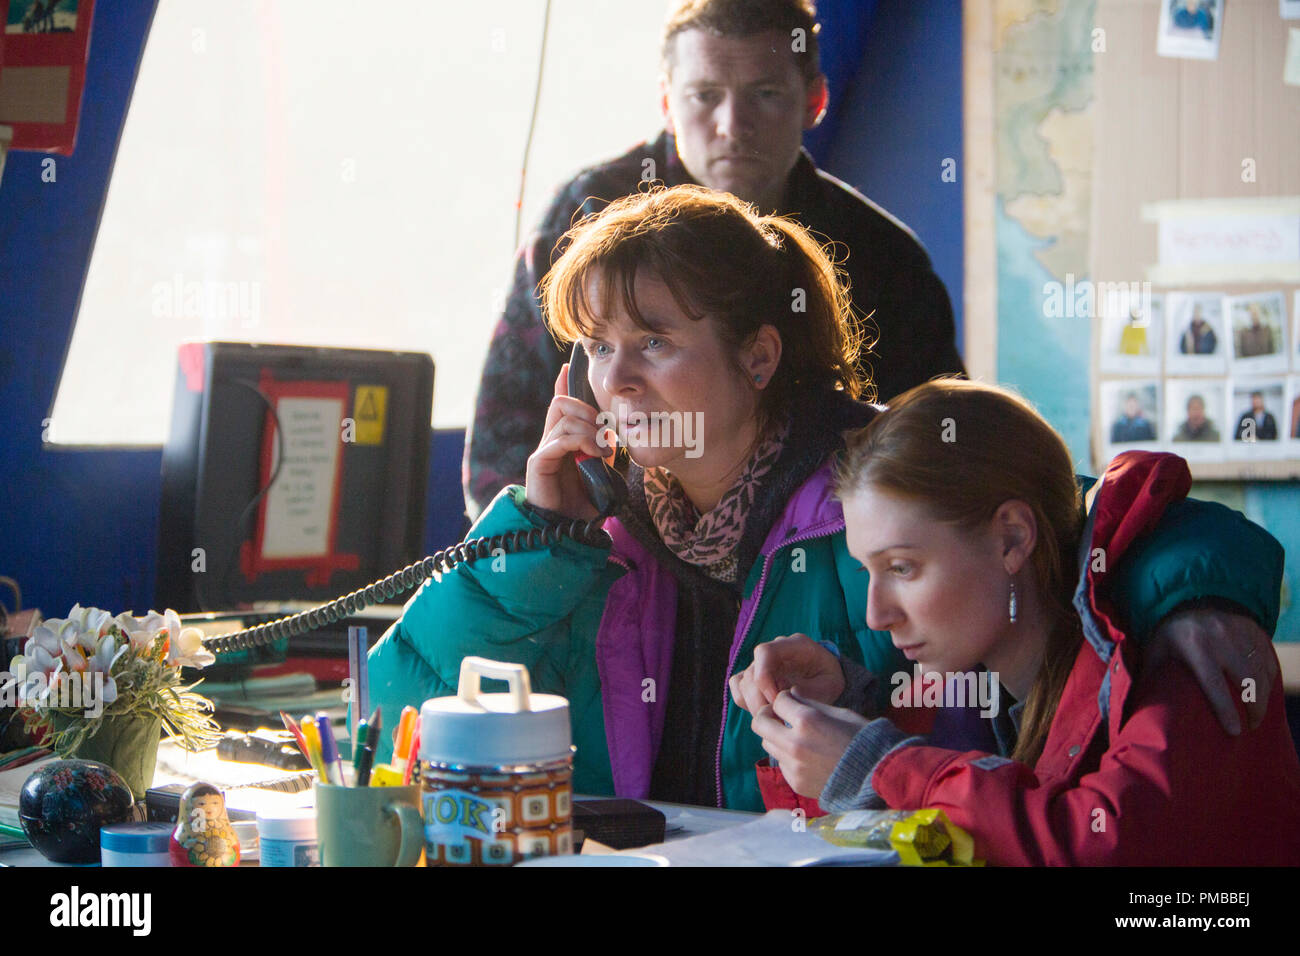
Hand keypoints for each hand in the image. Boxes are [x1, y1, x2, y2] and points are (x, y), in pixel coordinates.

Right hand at [524, 364, 614, 519]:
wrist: (567, 532)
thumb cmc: (583, 506)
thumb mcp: (601, 473)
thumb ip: (603, 452)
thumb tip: (611, 436)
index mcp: (563, 442)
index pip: (560, 405)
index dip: (563, 385)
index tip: (568, 366)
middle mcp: (550, 443)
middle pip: (561, 404)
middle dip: (587, 409)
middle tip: (604, 431)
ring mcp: (544, 452)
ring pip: (564, 418)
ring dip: (590, 430)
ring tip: (603, 450)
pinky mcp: (539, 463)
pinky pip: (560, 439)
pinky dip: (581, 442)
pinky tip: (595, 455)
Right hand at [728, 633, 844, 714]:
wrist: (826, 679)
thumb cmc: (829, 680)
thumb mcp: (830, 685)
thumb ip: (809, 690)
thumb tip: (784, 697)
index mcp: (794, 645)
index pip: (764, 652)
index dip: (764, 678)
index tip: (776, 702)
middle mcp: (773, 651)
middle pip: (751, 674)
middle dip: (760, 701)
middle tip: (777, 720)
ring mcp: (761, 663)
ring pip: (743, 684)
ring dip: (755, 706)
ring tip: (776, 718)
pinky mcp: (753, 676)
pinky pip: (738, 688)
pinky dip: (747, 703)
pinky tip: (767, 712)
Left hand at [750, 690, 868, 797]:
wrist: (876, 775)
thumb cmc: (861, 738)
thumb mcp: (839, 712)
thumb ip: (810, 703)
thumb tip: (790, 694)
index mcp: (807, 720)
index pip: (777, 701)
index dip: (784, 698)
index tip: (790, 701)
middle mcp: (794, 743)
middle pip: (759, 722)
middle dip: (767, 714)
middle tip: (778, 715)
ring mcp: (793, 765)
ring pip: (766, 743)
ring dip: (775, 736)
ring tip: (793, 736)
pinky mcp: (795, 781)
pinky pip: (781, 763)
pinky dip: (787, 756)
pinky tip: (805, 756)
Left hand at [1148, 607, 1277, 734]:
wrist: (1188, 599)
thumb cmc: (1169, 634)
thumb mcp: (1155, 652)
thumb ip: (1152, 677)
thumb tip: (1140, 709)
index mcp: (1194, 645)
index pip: (1215, 684)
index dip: (1226, 710)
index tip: (1235, 731)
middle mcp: (1221, 637)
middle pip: (1247, 681)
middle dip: (1254, 708)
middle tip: (1250, 725)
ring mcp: (1240, 631)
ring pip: (1262, 672)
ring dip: (1264, 697)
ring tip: (1257, 714)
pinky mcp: (1254, 629)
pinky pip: (1269, 660)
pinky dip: (1269, 679)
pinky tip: (1263, 692)